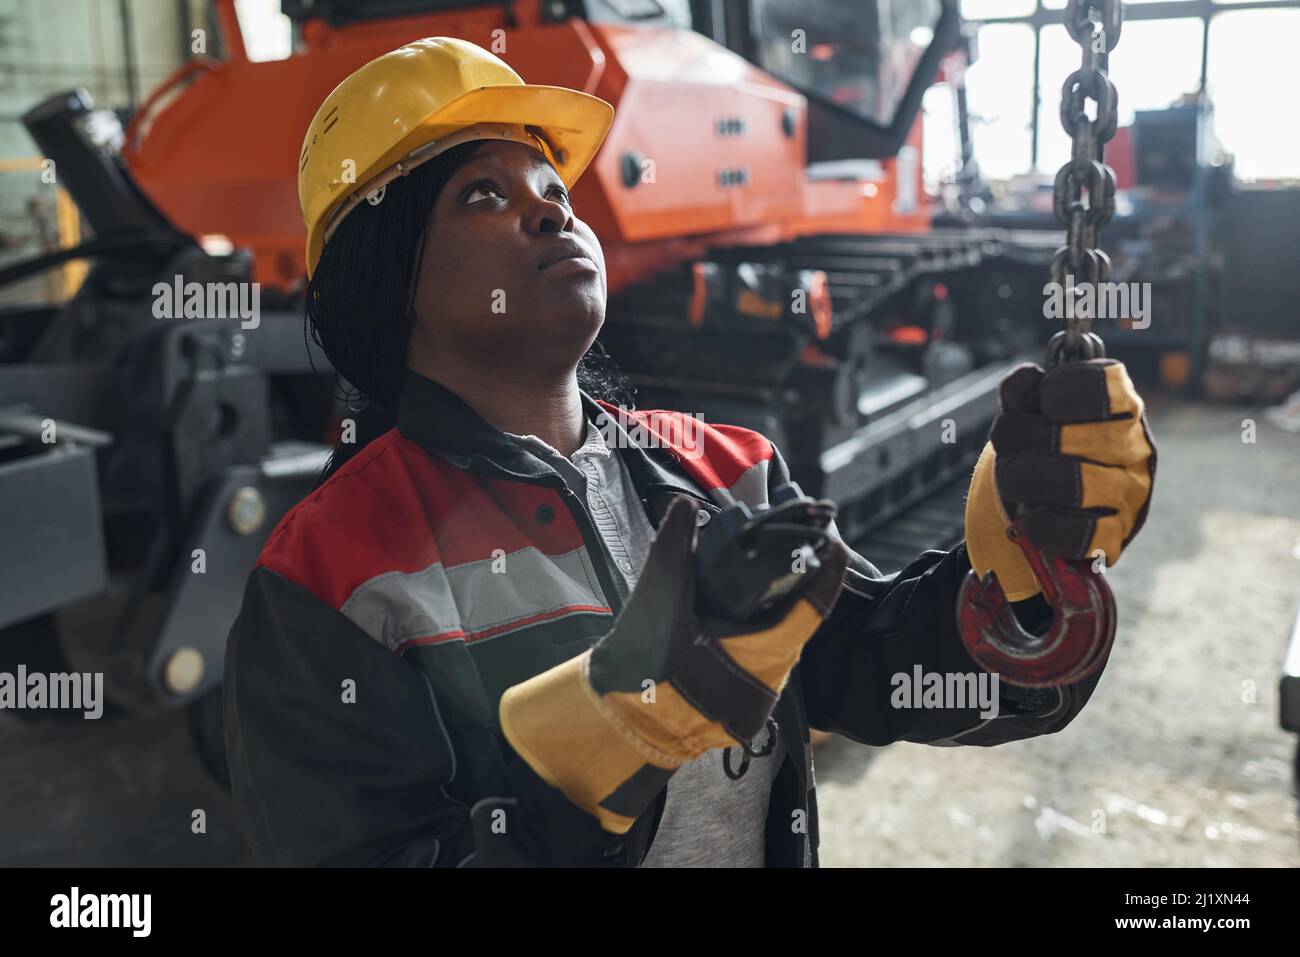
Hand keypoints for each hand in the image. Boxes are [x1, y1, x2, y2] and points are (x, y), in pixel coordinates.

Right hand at [498, 494, 847, 833]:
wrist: (621, 718)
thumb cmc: (640, 662)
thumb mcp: (656, 598)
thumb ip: (674, 547)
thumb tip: (684, 504)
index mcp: (754, 654)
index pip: (810, 608)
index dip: (826, 573)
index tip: (835, 542)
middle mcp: (766, 684)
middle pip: (797, 625)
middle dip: (797, 589)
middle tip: (793, 551)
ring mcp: (759, 704)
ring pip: (780, 646)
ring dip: (776, 615)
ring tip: (768, 579)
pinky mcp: (748, 712)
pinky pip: (764, 665)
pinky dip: (758, 639)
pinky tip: (745, 619)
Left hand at [965, 358, 1156, 597]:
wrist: (1051, 507)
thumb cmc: (1043, 449)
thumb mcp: (1030, 413)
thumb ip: (1024, 392)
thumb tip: (1026, 378)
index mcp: (1122, 408)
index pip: (1105, 385)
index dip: (1061, 389)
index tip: (1042, 402)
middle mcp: (1135, 449)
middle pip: (1073, 435)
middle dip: (1020, 436)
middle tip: (1006, 442)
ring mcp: (1129, 495)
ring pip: (1073, 484)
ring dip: (1021, 478)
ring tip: (1011, 477)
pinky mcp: (1114, 537)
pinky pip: (1076, 533)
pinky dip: (1040, 524)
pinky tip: (1030, 516)